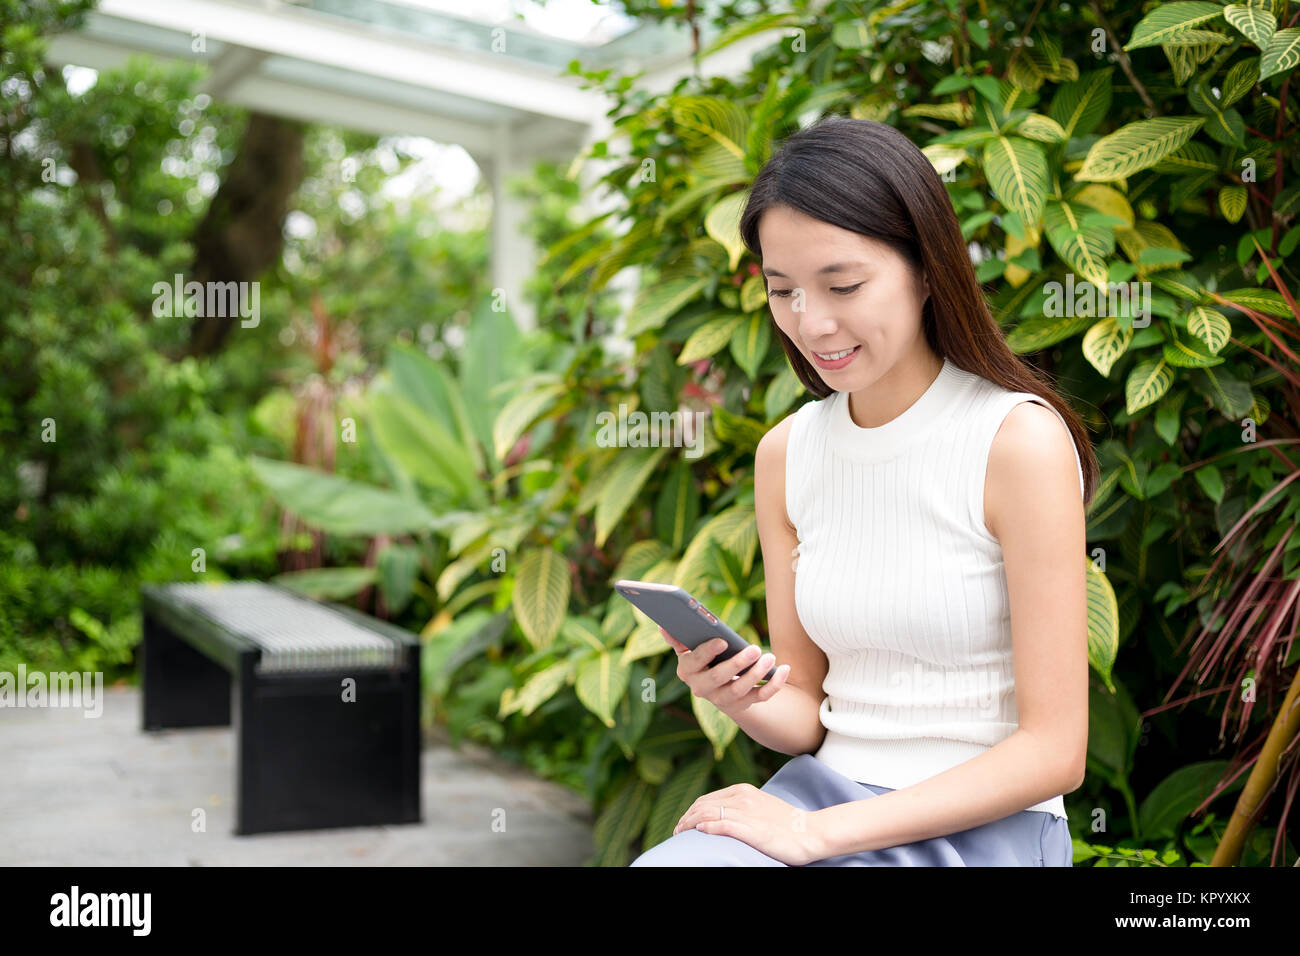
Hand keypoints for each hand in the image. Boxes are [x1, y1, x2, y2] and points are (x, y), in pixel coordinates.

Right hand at [660, 626, 790, 718]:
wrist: (717, 686)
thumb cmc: (702, 659)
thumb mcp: (688, 649)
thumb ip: (678, 637)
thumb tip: (663, 623)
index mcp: (686, 671)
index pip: (695, 662)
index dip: (707, 652)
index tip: (722, 641)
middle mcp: (701, 689)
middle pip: (719, 678)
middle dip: (737, 664)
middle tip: (754, 649)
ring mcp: (722, 700)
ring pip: (740, 690)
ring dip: (757, 674)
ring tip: (769, 657)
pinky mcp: (742, 705)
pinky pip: (760, 697)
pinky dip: (774, 685)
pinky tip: (784, 669)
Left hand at [672, 782, 826, 865]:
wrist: (811, 832)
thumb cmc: (789, 824)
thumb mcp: (763, 808)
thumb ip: (744, 808)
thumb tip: (726, 815)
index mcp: (744, 791)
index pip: (708, 799)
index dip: (692, 811)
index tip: (684, 822)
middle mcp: (742, 797)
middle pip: (703, 804)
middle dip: (686, 817)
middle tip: (677, 831)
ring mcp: (746, 812)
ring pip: (707, 813)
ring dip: (689, 823)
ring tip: (680, 833)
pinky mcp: (750, 828)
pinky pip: (721, 824)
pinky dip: (706, 826)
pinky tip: (698, 832)